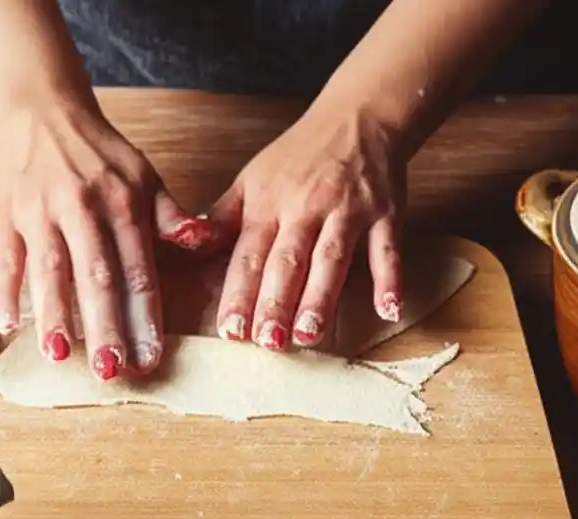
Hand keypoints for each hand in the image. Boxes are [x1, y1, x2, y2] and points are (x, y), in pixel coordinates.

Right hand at [0, 103, 210, 379]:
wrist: (40, 111)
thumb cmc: (99, 153)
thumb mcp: (144, 175)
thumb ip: (171, 215)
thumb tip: (201, 240)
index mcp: (123, 204)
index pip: (138, 270)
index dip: (144, 316)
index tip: (149, 358)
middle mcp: (82, 209)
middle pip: (95, 276)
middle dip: (103, 326)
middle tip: (111, 370)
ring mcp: (40, 212)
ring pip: (49, 269)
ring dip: (54, 314)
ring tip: (60, 356)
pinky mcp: (5, 214)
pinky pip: (5, 257)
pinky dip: (5, 292)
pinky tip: (9, 328)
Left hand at [208, 110, 403, 349]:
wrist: (357, 117)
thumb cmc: (299, 156)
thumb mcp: (251, 179)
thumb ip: (221, 219)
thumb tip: (187, 247)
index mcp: (268, 204)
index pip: (250, 254)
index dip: (239, 292)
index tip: (231, 329)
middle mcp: (306, 207)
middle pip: (289, 260)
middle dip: (277, 301)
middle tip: (267, 342)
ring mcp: (348, 210)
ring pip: (332, 258)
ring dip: (320, 297)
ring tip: (308, 335)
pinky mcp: (385, 213)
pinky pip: (388, 249)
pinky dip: (390, 279)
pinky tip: (388, 310)